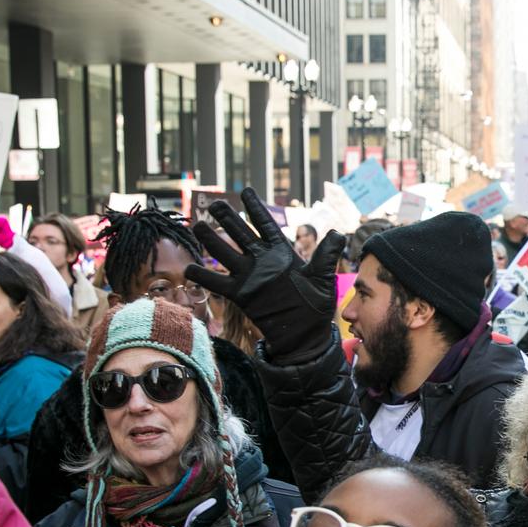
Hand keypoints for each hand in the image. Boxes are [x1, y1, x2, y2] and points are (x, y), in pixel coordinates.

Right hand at [185, 187, 345, 362]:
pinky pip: (219, 284)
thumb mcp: (322, 279)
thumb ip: (325, 256)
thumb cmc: (316, 307)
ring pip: (225, 253)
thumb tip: (337, 233)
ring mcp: (249, 277)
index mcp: (281, 253)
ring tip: (197, 225)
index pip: (266, 225)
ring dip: (212, 240)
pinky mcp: (241, 295)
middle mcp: (262, 261)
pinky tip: (190, 269)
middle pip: (241, 233)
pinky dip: (204, 277)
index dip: (256, 208)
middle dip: (228, 218)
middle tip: (216, 203)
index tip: (246, 191)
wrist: (304, 336)